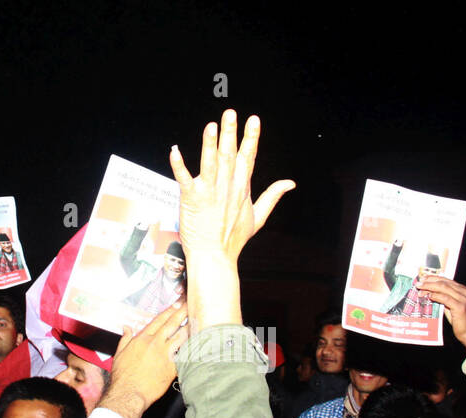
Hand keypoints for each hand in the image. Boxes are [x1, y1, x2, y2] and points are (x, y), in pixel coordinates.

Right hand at [98, 302, 189, 417]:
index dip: (169, 311)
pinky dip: (192, 348)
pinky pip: (185, 354)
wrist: (129, 393)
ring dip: (190, 328)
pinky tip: (199, 342)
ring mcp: (165, 355)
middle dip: (182, 312)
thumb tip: (126, 328)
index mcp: (142, 339)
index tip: (177, 304)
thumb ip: (125, 339)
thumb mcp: (119, 353)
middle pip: (172, 324)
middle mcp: (155, 344)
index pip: (158, 320)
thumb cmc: (123, 376)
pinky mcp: (172, 367)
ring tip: (199, 320)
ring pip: (181, 337)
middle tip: (191, 304)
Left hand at [169, 110, 294, 330]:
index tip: (253, 119)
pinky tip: (174, 151)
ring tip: (211, 126)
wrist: (215, 257)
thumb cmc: (233, 238)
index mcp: (242, 188)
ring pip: (210, 165)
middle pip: (229, 156)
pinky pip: (184, 180)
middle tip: (231, 113)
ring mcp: (209, 193)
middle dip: (231, 134)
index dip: (251, 138)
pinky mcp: (191, 200)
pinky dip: (179, 166)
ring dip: (209, 145)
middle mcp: (227, 188)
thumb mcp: (259, 216)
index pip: (248, 158)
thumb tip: (291, 183)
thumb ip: (273, 195)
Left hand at [415, 273, 465, 362]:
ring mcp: (462, 299)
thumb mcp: (449, 305)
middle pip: (443, 283)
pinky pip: (446, 299)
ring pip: (444, 288)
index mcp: (461, 289)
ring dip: (430, 288)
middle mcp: (463, 291)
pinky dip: (436, 296)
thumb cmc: (459, 319)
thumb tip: (428, 291)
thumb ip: (442, 297)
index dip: (433, 278)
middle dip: (429, 282)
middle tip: (419, 283)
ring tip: (420, 289)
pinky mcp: (460, 307)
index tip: (423, 278)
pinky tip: (429, 296)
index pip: (445, 280)